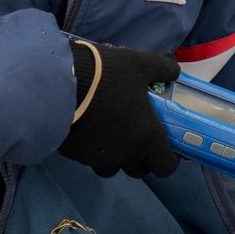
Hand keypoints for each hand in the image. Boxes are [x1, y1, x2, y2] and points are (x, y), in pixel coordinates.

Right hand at [58, 40, 180, 178]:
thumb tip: (174, 69)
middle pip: (138, 170)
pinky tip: (89, 127)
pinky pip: (89, 158)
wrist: (60, 84)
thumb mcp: (139, 64)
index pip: (165, 166)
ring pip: (112, 167)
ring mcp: (98, 157)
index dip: (167, 158)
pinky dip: (92, 149)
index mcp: (146, 137)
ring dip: (115, 156)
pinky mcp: (75, 155)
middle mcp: (125, 154)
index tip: (164, 144)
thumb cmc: (108, 76)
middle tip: (137, 134)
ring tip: (111, 132)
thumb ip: (161, 67)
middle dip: (140, 157)